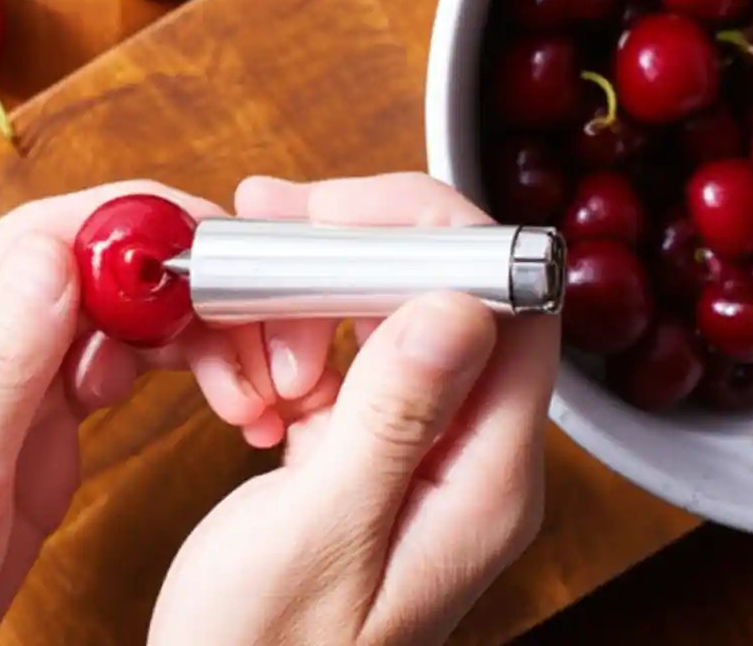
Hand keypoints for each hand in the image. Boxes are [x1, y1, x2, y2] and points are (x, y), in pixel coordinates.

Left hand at [0, 181, 285, 645]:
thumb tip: (56, 252)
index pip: (41, 238)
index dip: (134, 225)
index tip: (217, 245)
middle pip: (91, 273)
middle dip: (183, 290)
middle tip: (259, 342)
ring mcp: (3, 391)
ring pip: (109, 322)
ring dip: (185, 336)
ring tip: (247, 387)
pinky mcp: (31, 435)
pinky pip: (106, 375)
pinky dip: (164, 375)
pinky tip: (203, 396)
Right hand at [149, 173, 558, 645]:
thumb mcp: (321, 536)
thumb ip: (395, 420)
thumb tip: (456, 302)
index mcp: (485, 480)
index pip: (510, 307)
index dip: (434, 236)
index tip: (336, 216)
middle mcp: (468, 459)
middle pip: (449, 297)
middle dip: (355, 251)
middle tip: (267, 233)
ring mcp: (419, 455)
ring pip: (388, 321)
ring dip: (312, 300)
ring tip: (242, 324)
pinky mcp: (370, 455)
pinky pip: (347, 365)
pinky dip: (293, 347)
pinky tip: (249, 374)